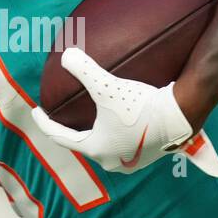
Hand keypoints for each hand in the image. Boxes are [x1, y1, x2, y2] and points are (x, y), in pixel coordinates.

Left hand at [30, 48, 217, 177]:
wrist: (180, 115)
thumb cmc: (141, 105)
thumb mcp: (107, 86)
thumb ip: (84, 70)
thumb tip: (66, 55)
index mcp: (95, 149)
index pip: (61, 137)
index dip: (45, 123)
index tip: (37, 112)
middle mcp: (111, 161)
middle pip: (82, 146)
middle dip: (71, 132)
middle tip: (61, 117)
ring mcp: (130, 162)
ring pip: (104, 148)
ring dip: (95, 135)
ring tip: (90, 121)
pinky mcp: (147, 157)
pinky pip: (122, 146)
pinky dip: (114, 136)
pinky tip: (117, 124)